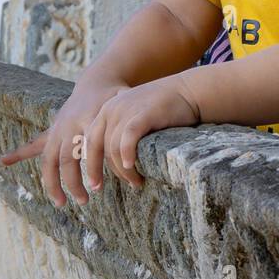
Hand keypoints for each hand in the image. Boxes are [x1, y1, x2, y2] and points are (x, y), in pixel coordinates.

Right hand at [0, 75, 127, 207]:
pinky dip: (19, 153)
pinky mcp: (52, 131)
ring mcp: (58, 128)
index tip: (97, 187)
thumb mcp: (124, 108)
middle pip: (66, 157)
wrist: (98, 82)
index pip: (88, 147)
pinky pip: (34, 144)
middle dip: (73, 182)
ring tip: (59, 202)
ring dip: (52, 182)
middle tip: (84, 201)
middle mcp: (69, 124)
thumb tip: (132, 151)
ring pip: (49, 159)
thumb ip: (126, 127)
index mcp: (89, 118)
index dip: (91, 167)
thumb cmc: (117, 100)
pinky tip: (3, 161)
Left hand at [82, 75, 199, 192]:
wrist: (188, 91)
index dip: (91, 166)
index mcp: (107, 110)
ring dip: (123, 170)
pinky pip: (128, 138)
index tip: (95, 185)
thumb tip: (119, 163)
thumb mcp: (136, 117)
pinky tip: (131, 166)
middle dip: (105, 172)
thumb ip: (124, 134)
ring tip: (136, 182)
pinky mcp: (142, 114)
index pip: (91, 142)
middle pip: (99, 147)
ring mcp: (126, 110)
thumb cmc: (165, 109)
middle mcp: (112, 109)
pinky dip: (127, 154)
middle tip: (123, 186)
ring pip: (114, 148)